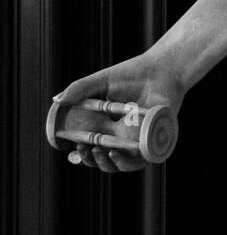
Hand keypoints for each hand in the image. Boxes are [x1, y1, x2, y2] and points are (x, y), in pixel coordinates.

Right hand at [52, 48, 187, 172]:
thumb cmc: (133, 74)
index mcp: (109, 126)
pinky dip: (127, 162)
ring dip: (106, 164)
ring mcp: (139, 140)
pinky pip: (141, 160)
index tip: (70, 152)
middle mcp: (124, 137)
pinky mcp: (155, 142)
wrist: (162, 70)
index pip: (92, 146)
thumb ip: (80, 89)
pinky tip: (115, 153)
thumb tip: (56, 100)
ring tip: (97, 152)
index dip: (81, 153)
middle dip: (91, 161)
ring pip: (121, 164)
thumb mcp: (102, 81)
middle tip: (82, 150)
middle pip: (105, 158)